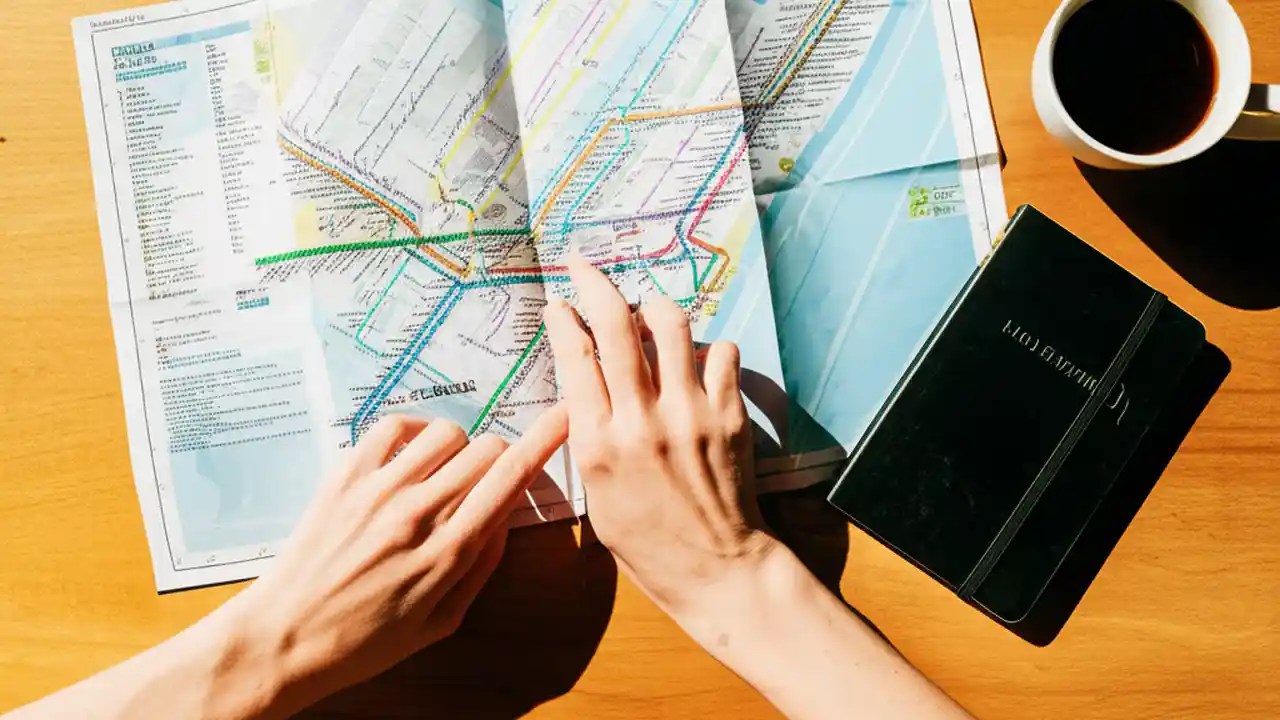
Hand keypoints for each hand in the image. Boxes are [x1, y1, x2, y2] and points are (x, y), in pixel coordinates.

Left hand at [221, 411, 566, 713]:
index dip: (546, 440)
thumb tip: (504, 517)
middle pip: (487, 448)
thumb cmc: (363, 641)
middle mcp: (418, 511)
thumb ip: (482, 566)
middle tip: (488, 480)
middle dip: (501, 457)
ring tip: (445, 472)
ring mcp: (379, 488)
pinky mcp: (345, 474)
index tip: (564, 417)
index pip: (512, 477)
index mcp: (449, 552)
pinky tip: (411, 458)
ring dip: (460, 446)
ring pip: (447, 431)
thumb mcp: (442, 622)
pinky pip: (395, 425)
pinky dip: (415, 432)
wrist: (283, 637)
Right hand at [541, 253, 778, 617]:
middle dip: (595, 283)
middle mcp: (642, 419)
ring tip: (648, 313)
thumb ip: (587, 432)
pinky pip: (721, 352)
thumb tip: (584, 376)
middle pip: (616, 323)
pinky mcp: (729, 414)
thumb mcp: (595, 491)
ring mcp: (690, 412)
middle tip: (584, 266)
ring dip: (654, 307)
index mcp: (599, 442)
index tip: (559, 303)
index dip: (564, 319)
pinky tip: (698, 362)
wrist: (715, 566)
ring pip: (672, 323)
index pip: (576, 355)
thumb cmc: (646, 538)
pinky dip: (707, 348)